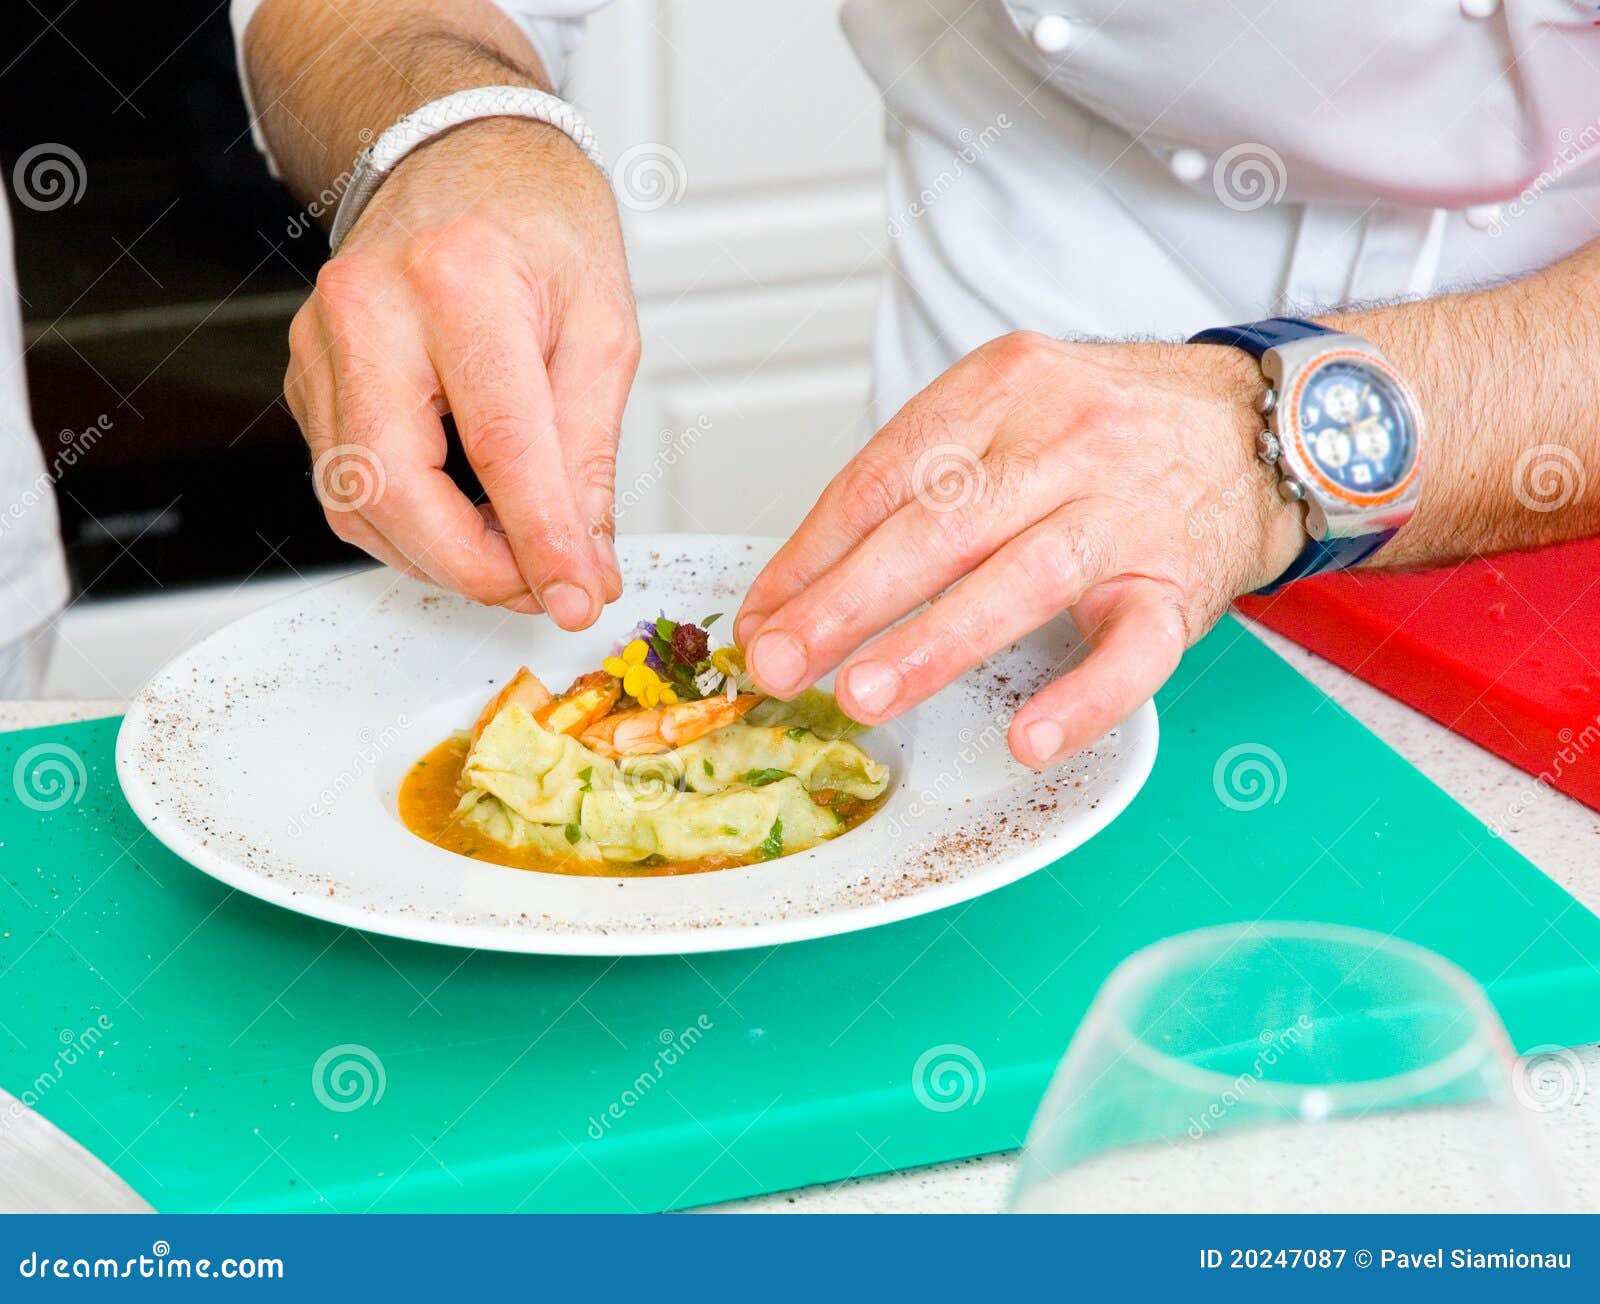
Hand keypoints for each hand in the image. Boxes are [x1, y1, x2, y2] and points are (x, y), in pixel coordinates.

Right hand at [284, 118, 637, 626]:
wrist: (463, 157)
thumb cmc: (537, 225)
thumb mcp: (602, 331)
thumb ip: (588, 457)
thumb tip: (582, 561)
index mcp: (459, 282)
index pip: (500, 447)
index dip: (540, 542)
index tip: (576, 596)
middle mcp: (370, 309)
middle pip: (397, 489)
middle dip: (473, 568)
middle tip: (541, 588)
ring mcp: (321, 344)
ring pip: (358, 502)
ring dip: (440, 557)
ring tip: (515, 554)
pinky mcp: (307, 377)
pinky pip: (346, 484)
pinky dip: (407, 527)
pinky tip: (464, 523)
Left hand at [735, 332, 1305, 766]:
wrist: (1262, 425)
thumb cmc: (1113, 430)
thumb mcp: (1009, 411)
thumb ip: (918, 482)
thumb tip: (805, 584)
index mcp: (1002, 390)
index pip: (884, 477)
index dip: (812, 554)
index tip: (762, 617)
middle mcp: (1064, 442)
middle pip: (938, 525)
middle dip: (846, 601)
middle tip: (781, 661)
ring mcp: (1126, 514)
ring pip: (1022, 579)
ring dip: (934, 643)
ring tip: (863, 695)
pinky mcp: (1179, 584)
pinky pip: (1133, 650)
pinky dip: (1080, 698)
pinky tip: (1027, 737)